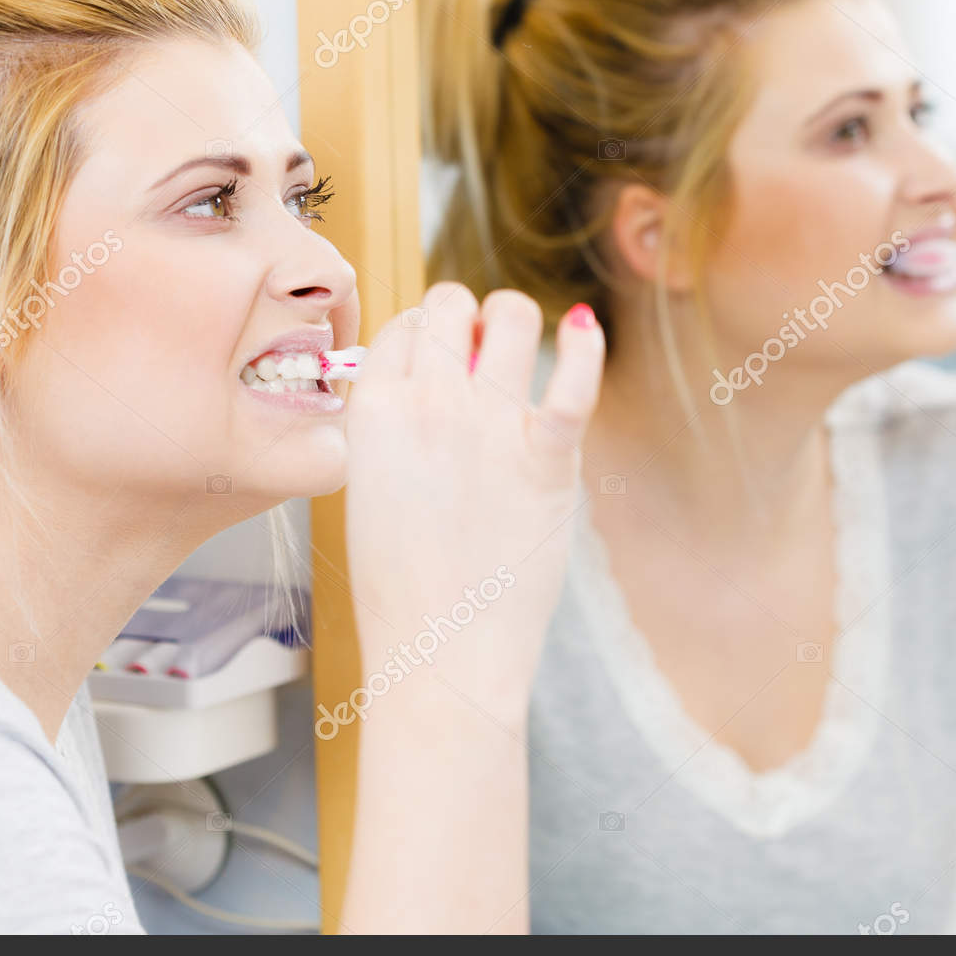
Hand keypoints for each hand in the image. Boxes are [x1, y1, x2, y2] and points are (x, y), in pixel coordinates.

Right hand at [343, 284, 603, 719]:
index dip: (425, 335)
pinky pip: (574, 380)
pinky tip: (583, 329)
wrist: (439, 652)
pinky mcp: (546, 457)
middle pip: (450, 303)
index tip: (440, 362)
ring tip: (521, 352)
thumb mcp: (370, 489)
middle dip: (467, 319)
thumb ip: (395, 429)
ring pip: (510, 316)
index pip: (402, 324)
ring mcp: (489, 425)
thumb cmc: (404, 585)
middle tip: (479, 358)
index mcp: (374, 412)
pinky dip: (585, 345)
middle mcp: (428, 403)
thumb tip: (433, 380)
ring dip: (515, 323)